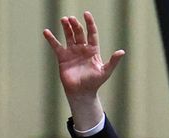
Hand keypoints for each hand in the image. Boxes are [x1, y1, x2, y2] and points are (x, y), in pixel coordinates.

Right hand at [43, 11, 124, 127]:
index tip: (86, 14)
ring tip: (63, 19)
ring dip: (66, 28)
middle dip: (76, 25)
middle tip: (71, 19)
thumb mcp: (105, 71)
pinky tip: (46, 31)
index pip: (92, 33)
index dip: (90, 23)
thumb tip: (122, 52)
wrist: (81, 92)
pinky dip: (51, 39)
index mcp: (93, 50)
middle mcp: (82, 49)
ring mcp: (72, 52)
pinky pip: (56, 46)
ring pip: (69, 36)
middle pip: (79, 33)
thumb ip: (113, 61)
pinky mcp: (62, 57)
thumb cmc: (95, 83)